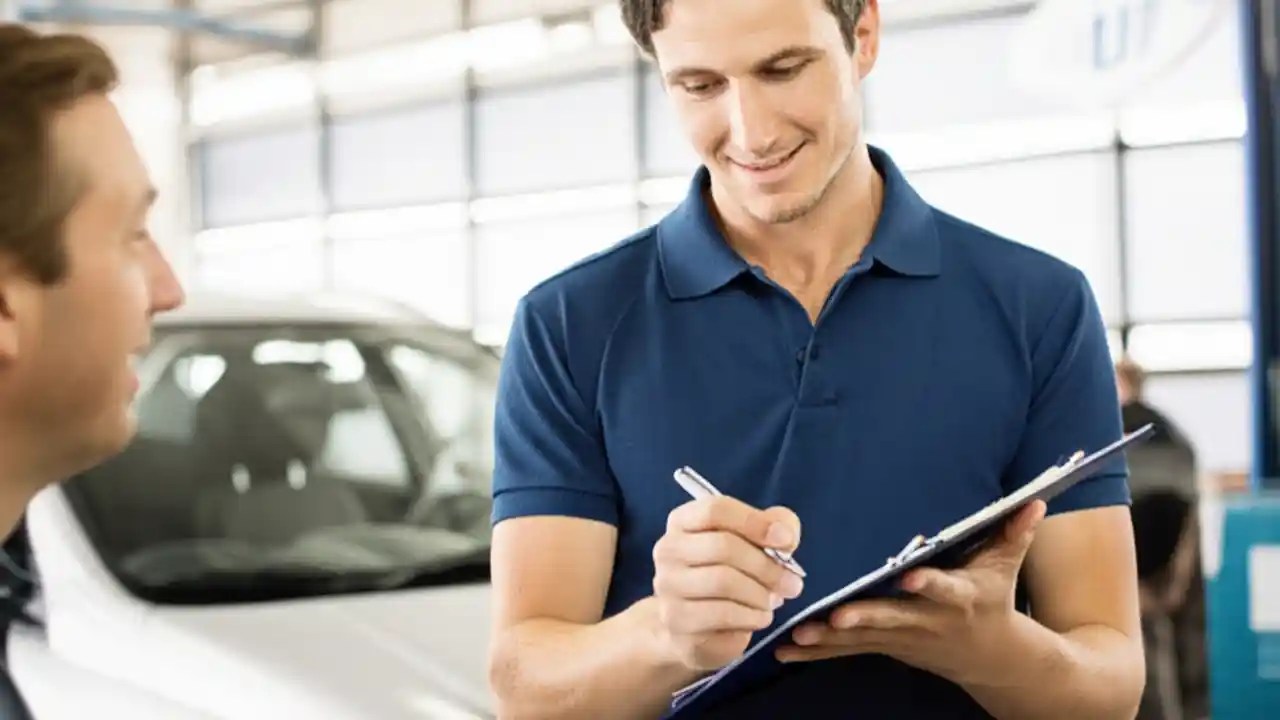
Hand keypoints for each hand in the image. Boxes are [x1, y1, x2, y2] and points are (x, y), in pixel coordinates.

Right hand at [652, 495, 804, 670]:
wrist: (693, 627)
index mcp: (683, 521)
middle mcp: (668, 550)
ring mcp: (668, 586)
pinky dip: (752, 616)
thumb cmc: (728, 575)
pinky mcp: (676, 620)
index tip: (786, 540)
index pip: (715, 510)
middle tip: (793, 583)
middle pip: (722, 546)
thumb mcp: (753, 544)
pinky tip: (760, 617)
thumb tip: (785, 534)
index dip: (755, 522)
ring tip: (774, 601)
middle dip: (766, 566)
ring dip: (760, 594)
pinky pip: (722, 614)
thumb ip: (775, 526)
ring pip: (723, 582)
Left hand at [775, 500, 1046, 687]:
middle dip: (864, 618)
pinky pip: (847, 651)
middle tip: (837, 615)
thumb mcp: (1006, 567)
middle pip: (893, 619)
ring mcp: (904, 638)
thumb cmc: (995, 600)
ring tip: (797, 633)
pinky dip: (816, 652)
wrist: (993, 659)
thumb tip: (1035, 500)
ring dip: (830, 637)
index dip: (927, 584)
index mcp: (958, 598)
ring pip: (863, 639)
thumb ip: (1015, 532)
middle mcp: (928, 621)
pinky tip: (784, 650)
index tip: (909, 576)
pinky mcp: (885, 647)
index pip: (942, 589)